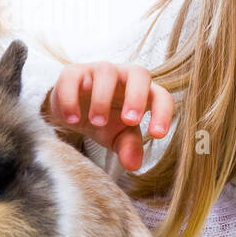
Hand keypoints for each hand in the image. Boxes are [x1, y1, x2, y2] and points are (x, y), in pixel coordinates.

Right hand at [43, 62, 173, 170]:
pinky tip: (72, 120)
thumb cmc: (104, 121)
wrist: (72, 113)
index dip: (163, 113)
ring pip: (106, 72)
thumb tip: (133, 165)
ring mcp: (98, 71)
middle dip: (137, 96)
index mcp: (143, 92)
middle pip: (139, 73)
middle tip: (129, 120)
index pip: (161, 96)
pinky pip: (73, 78)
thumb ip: (129, 147)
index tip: (157, 134)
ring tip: (97, 122)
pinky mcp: (73, 73)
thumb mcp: (118, 137)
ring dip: (102, 98)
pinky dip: (72, 99)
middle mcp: (124, 76)